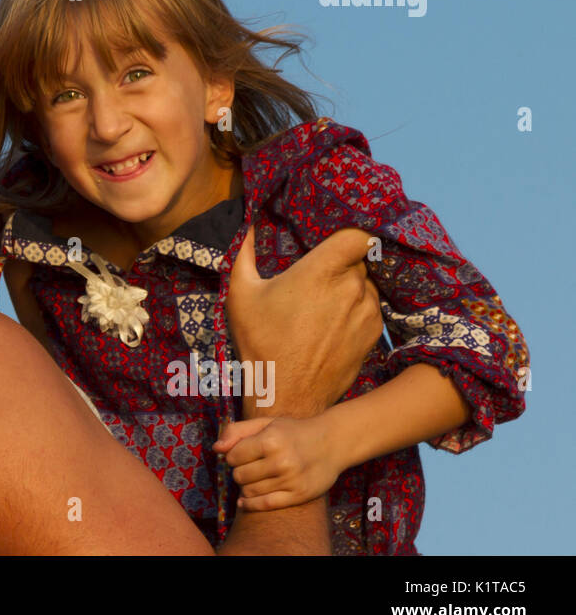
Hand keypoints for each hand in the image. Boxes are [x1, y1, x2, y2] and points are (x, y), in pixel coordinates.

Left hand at [213, 414, 343, 510]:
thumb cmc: (293, 432)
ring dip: (246, 486)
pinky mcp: (299, 495)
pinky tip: (244, 502)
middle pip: (239, 476)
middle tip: (249, 466)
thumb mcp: (266, 423)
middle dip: (239, 471)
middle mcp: (281, 461)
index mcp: (271, 440)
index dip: (233, 455)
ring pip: (249, 491)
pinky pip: (265, 505)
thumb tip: (216, 448)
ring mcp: (291, 480)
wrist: (332, 443)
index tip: (241, 453)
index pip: (233, 457)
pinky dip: (250, 505)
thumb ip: (237, 431)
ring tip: (255, 477)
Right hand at [226, 225, 382, 417]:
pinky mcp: (373, 334)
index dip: (351, 232)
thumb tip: (241, 221)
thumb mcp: (241, 293)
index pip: (358, 234)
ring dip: (353, 285)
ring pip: (368, 283)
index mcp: (323, 271)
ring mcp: (366, 312)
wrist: (285, 393)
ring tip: (327, 299)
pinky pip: (372, 307)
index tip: (336, 238)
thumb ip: (242, 251)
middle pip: (360, 259)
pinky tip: (336, 319)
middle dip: (343, 262)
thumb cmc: (261, 342)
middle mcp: (352, 287)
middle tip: (321, 272)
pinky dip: (359, 307)